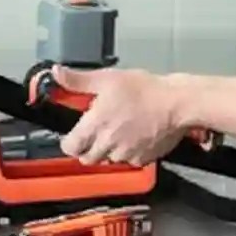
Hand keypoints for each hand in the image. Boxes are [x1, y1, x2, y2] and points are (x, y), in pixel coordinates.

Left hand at [54, 65, 189, 166]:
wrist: (178, 103)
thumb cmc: (146, 89)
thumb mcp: (109, 78)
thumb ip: (79, 80)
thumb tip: (57, 73)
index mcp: (95, 124)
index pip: (69, 147)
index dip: (71, 141)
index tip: (77, 133)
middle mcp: (107, 143)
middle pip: (87, 157)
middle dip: (89, 147)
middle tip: (100, 131)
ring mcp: (125, 154)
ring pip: (108, 160)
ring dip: (110, 151)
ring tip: (121, 132)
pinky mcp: (142, 160)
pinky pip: (129, 161)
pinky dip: (130, 153)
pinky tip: (137, 137)